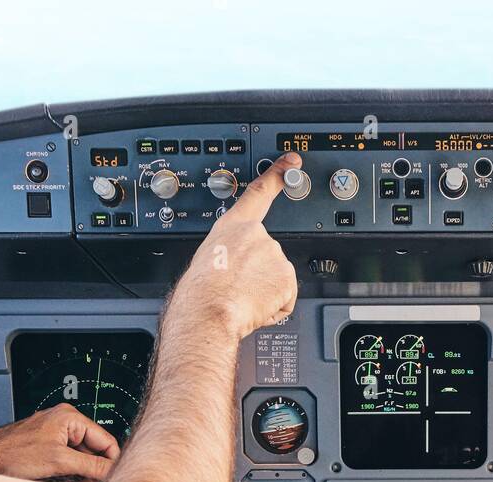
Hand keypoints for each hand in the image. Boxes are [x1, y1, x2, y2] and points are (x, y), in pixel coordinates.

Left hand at [0, 404, 119, 481]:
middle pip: (95, 451)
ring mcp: (57, 435)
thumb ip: (91, 466)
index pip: (107, 441)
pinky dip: (70, 474)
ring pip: (83, 459)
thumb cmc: (12, 454)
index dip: (110, 463)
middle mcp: (66, 423)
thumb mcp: (58, 461)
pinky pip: (70, 462)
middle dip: (92, 471)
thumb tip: (114, 470)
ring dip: (81, 475)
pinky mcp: (50, 447)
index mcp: (71, 417)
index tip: (110, 480)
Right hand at [172, 153, 300, 337]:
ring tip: (243, 298)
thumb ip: (229, 249)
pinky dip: (273, 307)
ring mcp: (275, 254)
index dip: (277, 173)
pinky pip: (284, 298)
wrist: (208, 310)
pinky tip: (255, 306)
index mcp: (233, 225)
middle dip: (258, 273)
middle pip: (268, 254)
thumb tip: (234, 264)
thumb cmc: (200, 291)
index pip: (259, 191)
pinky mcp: (286, 277)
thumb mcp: (209, 256)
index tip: (292, 161)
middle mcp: (258, 235)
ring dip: (264, 291)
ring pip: (277, 277)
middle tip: (238, 286)